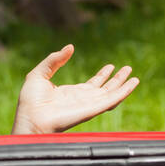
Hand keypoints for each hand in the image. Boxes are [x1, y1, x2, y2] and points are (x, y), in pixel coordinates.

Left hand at [11, 44, 139, 134]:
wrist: (30, 118)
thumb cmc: (30, 102)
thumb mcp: (40, 74)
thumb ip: (55, 60)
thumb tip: (70, 47)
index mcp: (70, 93)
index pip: (91, 84)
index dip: (102, 75)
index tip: (110, 66)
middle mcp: (81, 100)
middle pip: (104, 89)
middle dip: (116, 80)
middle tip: (127, 69)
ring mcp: (87, 106)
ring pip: (111, 95)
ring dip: (123, 86)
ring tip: (134, 77)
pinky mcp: (91, 110)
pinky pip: (111, 101)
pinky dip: (123, 93)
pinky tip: (132, 84)